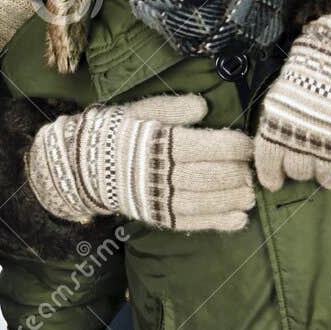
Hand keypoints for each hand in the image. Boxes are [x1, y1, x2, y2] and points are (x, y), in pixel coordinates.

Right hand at [27, 92, 254, 232]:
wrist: (78, 167)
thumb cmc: (114, 133)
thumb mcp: (137, 110)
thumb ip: (171, 108)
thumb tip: (203, 107)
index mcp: (154, 143)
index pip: (201, 145)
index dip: (230, 146)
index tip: (248, 145)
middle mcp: (156, 173)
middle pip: (205, 175)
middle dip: (235, 173)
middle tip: (251, 170)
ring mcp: (155, 198)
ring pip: (200, 202)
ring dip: (230, 201)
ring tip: (250, 197)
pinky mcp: (155, 216)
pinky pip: (189, 222)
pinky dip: (216, 223)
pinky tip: (238, 220)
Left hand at [254, 16, 330, 190]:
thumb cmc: (311, 70)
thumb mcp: (281, 94)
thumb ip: (275, 125)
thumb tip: (271, 154)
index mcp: (277, 126)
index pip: (269, 164)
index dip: (271, 176)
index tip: (274, 183)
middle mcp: (303, 141)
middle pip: (299, 173)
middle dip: (301, 169)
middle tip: (306, 159)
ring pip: (326, 178)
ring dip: (326, 174)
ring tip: (329, 161)